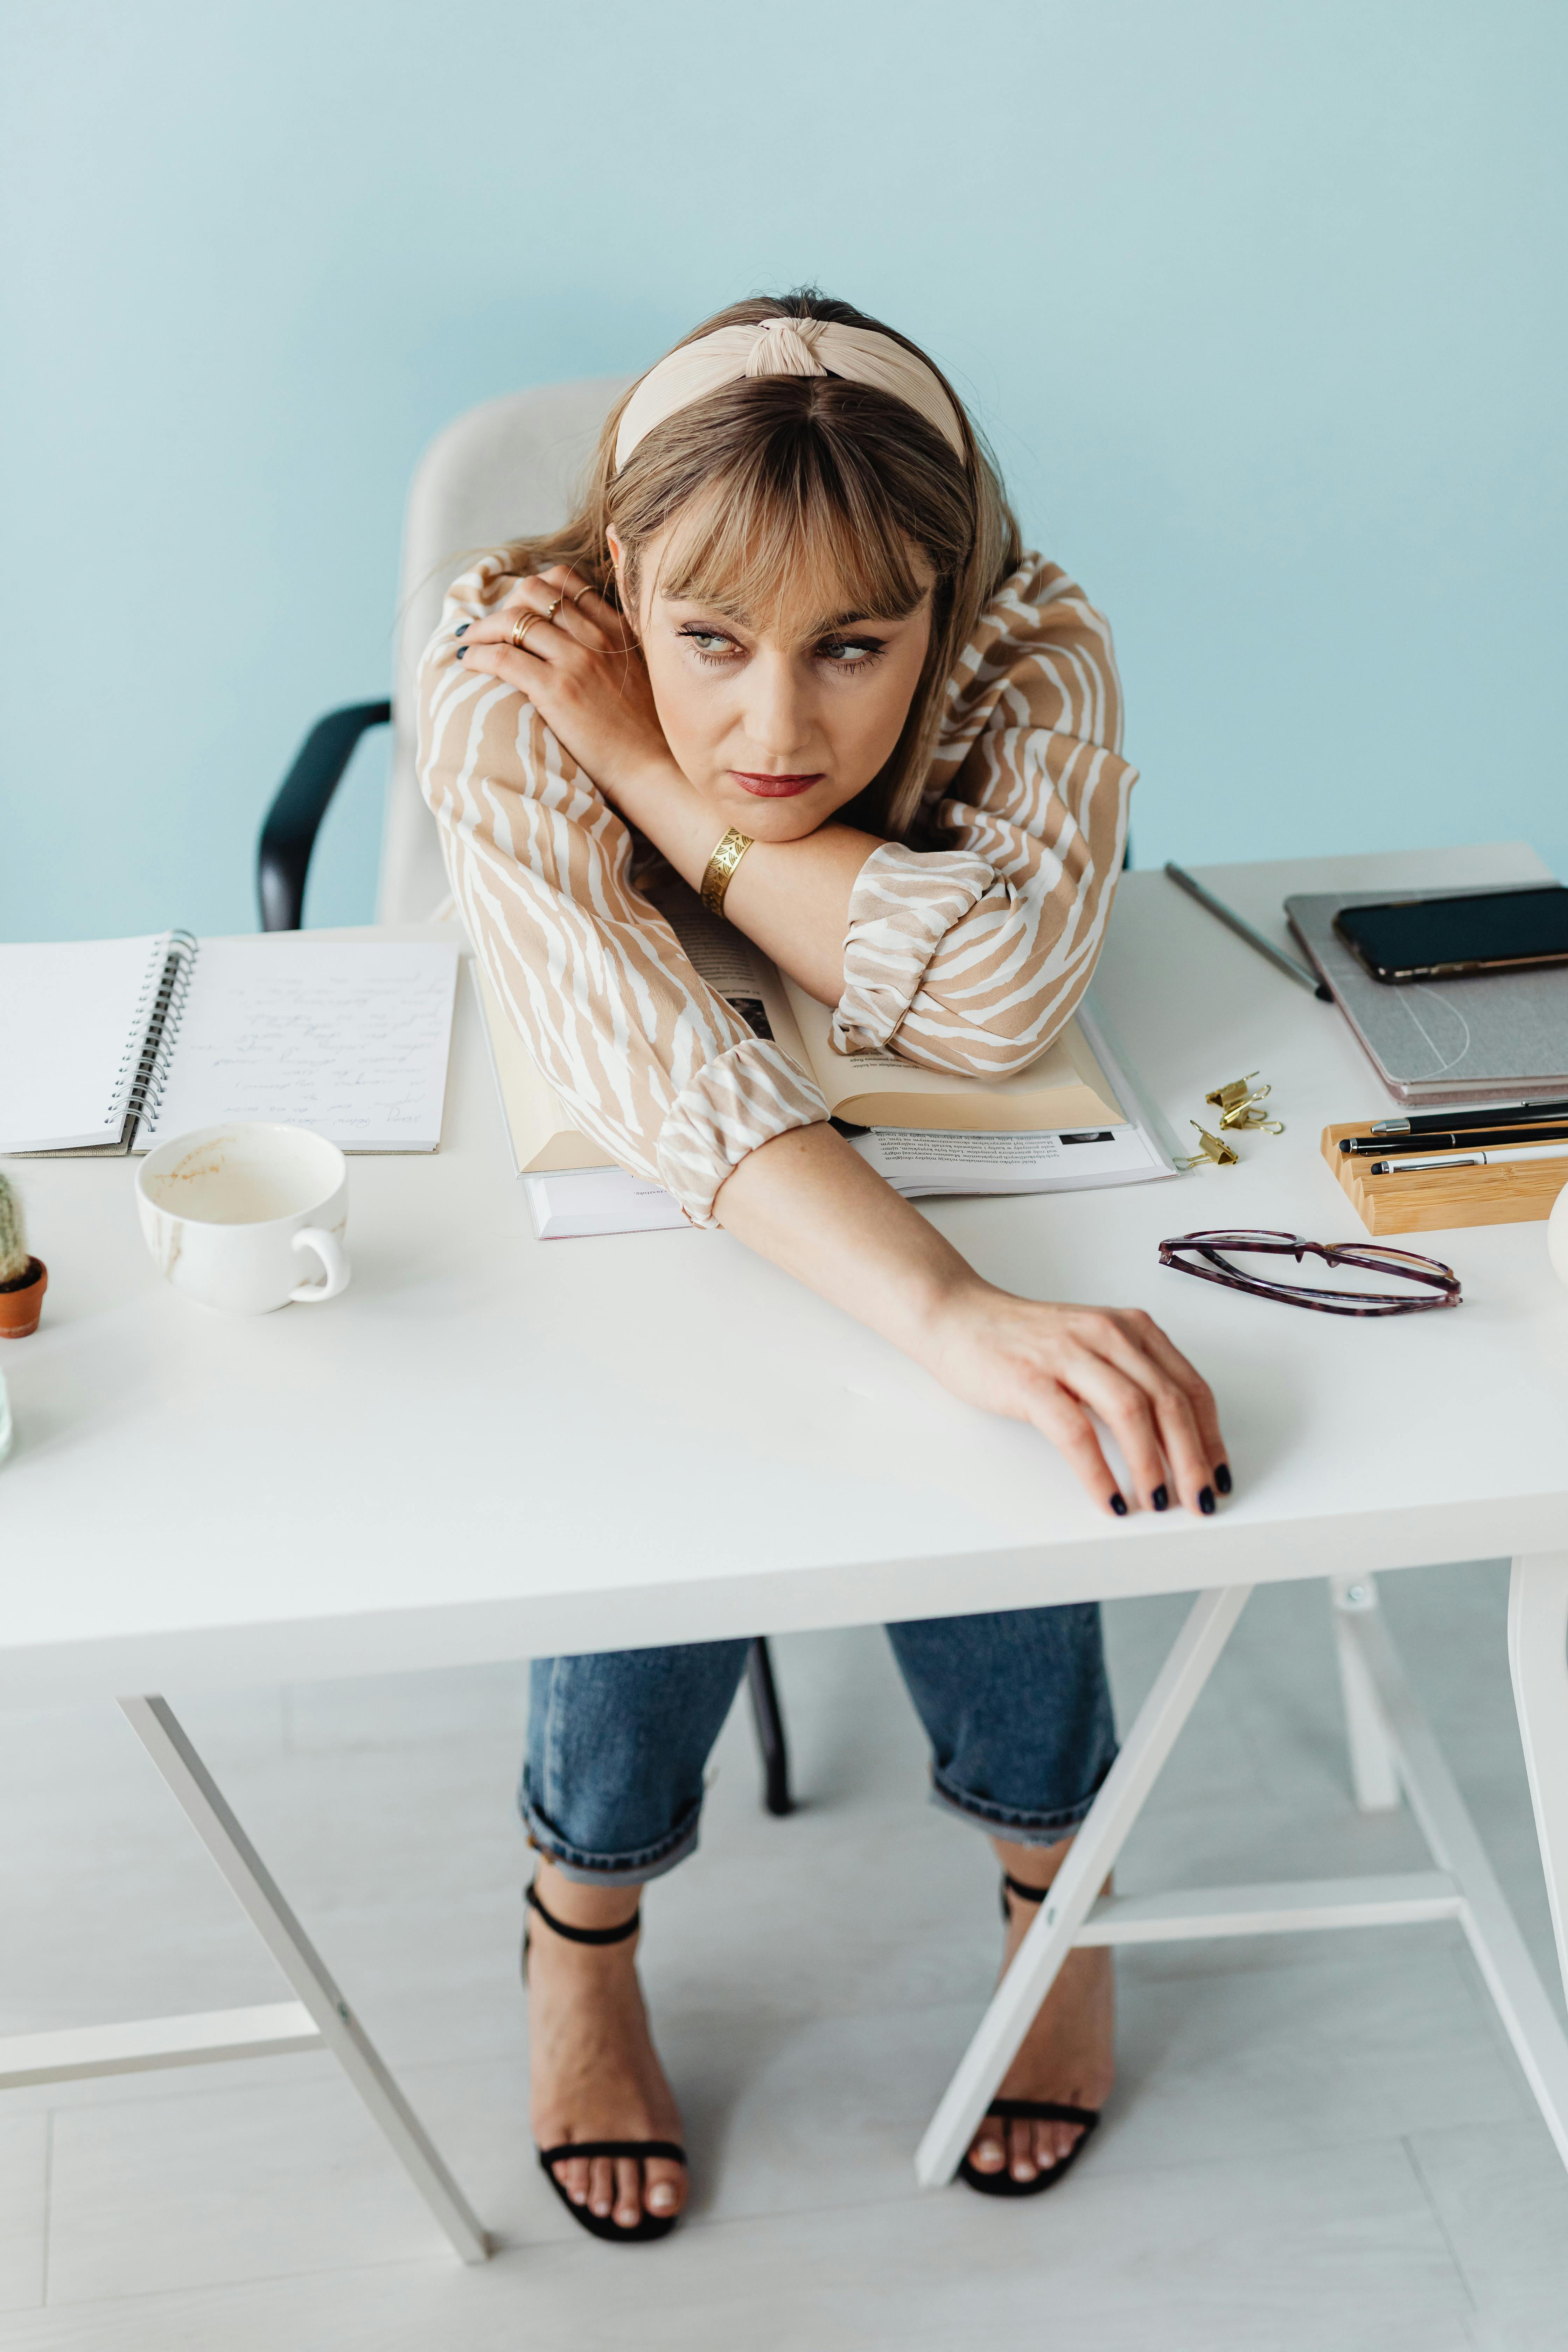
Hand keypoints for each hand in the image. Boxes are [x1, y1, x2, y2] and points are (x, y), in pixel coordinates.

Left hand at [457, 566, 678, 807]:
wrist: (656, 768)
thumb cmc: (649, 734)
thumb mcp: (642, 675)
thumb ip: (615, 652)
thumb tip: (583, 648)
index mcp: (617, 630)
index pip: (566, 581)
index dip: (534, 590)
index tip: (520, 609)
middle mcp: (596, 637)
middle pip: (534, 592)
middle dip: (505, 604)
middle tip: (491, 629)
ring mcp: (577, 661)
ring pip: (513, 619)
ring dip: (483, 629)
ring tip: (471, 643)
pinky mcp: (557, 690)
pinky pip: (503, 657)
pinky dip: (479, 654)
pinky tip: (469, 662)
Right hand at [921, 1282, 1227, 1516]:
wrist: (957, 1317)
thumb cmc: (1024, 1341)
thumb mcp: (1093, 1348)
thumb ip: (1132, 1379)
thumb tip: (1173, 1442)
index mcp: (1131, 1328)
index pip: (1191, 1386)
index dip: (1211, 1437)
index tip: (1219, 1474)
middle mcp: (1107, 1335)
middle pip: (1169, 1401)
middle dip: (1193, 1458)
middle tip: (1200, 1500)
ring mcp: (1068, 1355)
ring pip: (1131, 1412)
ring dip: (1152, 1464)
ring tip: (1158, 1502)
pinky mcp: (1031, 1380)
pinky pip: (1076, 1431)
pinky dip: (1098, 1470)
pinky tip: (1109, 1497)